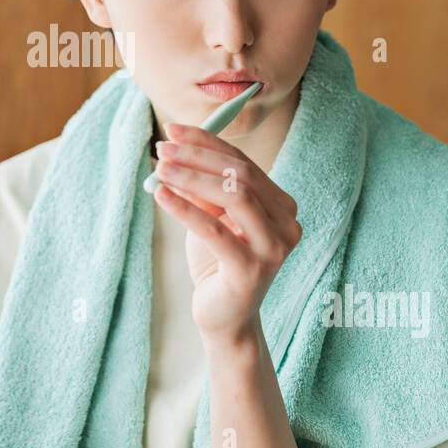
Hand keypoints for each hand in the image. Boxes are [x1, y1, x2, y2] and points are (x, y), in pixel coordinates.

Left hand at [152, 122, 302, 347]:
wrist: (224, 318)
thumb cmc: (217, 263)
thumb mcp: (211, 217)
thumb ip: (204, 188)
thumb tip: (175, 151)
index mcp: (282, 206)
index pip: (244, 163)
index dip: (208, 142)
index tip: (174, 130)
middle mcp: (287, 224)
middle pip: (242, 175)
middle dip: (199, 156)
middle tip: (163, 148)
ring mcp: (275, 249)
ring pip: (235, 196)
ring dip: (193, 178)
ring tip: (160, 169)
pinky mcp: (253, 271)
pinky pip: (216, 231)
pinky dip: (186, 209)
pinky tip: (162, 196)